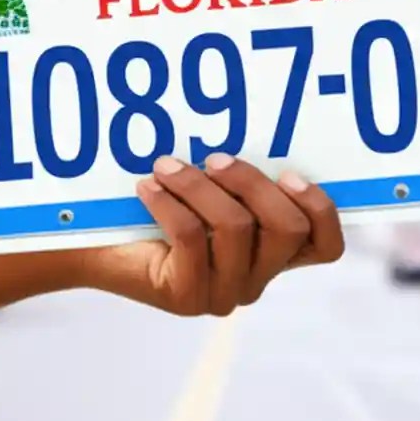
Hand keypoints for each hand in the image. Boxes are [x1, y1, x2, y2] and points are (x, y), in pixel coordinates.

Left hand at [84, 154, 344, 316]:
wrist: (94, 247)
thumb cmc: (156, 206)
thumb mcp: (207, 188)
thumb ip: (238, 176)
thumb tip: (252, 123)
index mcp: (271, 254)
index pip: (326, 247)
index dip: (320, 210)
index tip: (288, 173)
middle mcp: (255, 280)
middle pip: (287, 229)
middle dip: (253, 183)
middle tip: (215, 157)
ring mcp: (223, 294)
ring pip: (237, 228)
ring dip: (200, 186)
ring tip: (166, 166)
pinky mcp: (186, 297)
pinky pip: (192, 238)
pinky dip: (170, 202)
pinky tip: (148, 186)